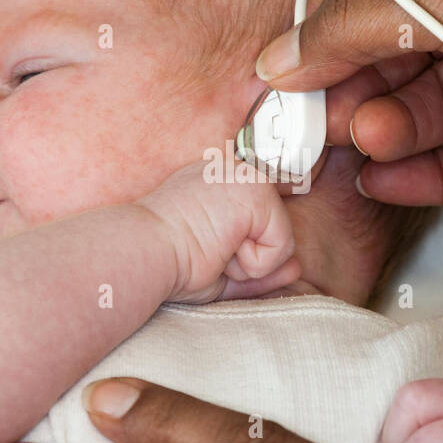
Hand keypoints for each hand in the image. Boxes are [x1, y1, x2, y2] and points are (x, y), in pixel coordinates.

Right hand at [137, 158, 298, 302]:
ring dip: (251, 262)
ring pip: (282, 239)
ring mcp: (247, 178)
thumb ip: (258, 265)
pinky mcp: (257, 192)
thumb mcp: (221, 268)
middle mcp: (235, 174)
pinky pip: (282, 246)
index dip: (266, 222)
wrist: (145, 251)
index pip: (263, 204)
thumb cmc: (168, 263)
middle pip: (276, 228)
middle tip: (210, 254)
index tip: (251, 228)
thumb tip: (298, 267)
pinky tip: (222, 249)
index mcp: (218, 186)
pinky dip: (256, 263)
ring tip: (214, 251)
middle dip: (250, 257)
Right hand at [256, 0, 442, 204]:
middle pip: (394, 46)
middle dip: (353, 82)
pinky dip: (427, 172)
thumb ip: (359, 29)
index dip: (327, 11)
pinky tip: (386, 181)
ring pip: (428, 106)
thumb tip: (281, 58)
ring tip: (366, 142)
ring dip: (389, 128)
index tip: (290, 57)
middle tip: (314, 119)